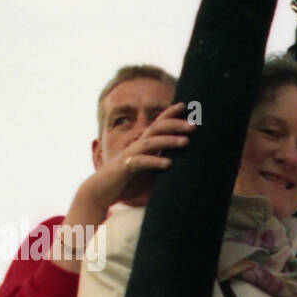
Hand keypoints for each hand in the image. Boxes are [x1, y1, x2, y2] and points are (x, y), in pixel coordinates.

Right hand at [80, 102, 194, 215]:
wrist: (102, 191)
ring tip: (186, 142)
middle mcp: (138, 146)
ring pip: (151, 142)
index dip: (169, 114)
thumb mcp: (151, 173)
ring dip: (169, 141)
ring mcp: (131, 155)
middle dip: (175, 125)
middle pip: (157, 128)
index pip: (158, 125)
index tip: (184, 105)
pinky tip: (168, 164)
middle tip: (194, 126)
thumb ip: (163, 166)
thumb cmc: (128, 182)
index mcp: (145, 145)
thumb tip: (185, 169)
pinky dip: (155, 162)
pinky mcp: (126, 167)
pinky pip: (141, 162)